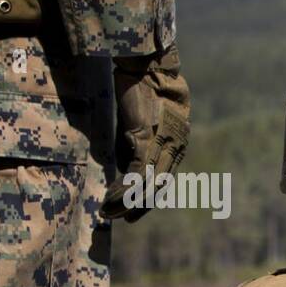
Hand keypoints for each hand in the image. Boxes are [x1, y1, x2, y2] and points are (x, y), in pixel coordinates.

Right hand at [101, 46, 190, 221]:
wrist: (149, 67)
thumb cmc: (143, 90)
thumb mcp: (138, 122)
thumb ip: (135, 144)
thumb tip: (123, 166)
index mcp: (175, 146)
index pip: (162, 180)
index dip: (147, 199)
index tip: (132, 214)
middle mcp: (174, 149)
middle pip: (158, 188)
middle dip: (137, 206)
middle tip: (118, 218)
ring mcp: (163, 145)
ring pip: (148, 185)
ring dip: (127, 201)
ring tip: (109, 211)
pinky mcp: (148, 139)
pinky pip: (139, 172)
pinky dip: (126, 188)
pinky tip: (113, 196)